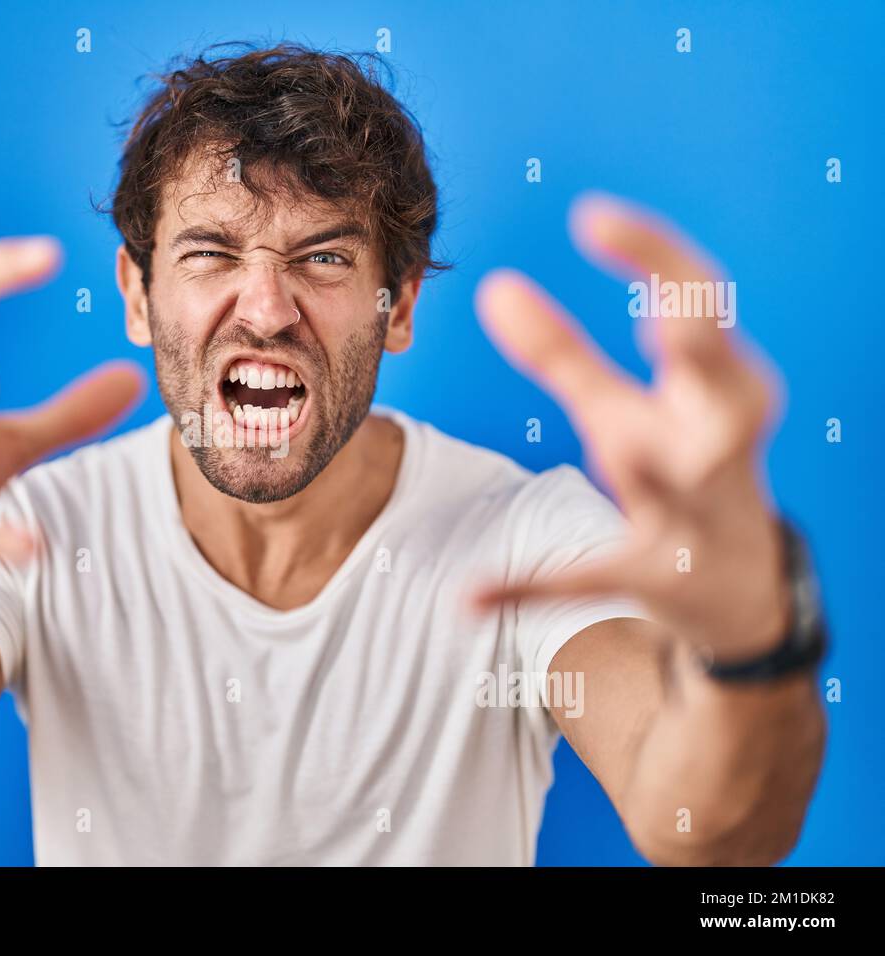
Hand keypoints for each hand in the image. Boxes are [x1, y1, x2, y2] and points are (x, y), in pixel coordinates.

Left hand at [471, 193, 790, 663]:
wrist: (739, 590)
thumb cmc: (680, 468)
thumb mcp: (619, 410)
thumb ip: (560, 352)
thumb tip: (494, 287)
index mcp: (714, 386)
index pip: (701, 302)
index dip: (654, 255)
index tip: (589, 216)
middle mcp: (719, 441)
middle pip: (729, 387)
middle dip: (706, 351)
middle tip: (668, 315)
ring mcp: (698, 513)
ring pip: (686, 485)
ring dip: (659, 467)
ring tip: (629, 450)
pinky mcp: (658, 575)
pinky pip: (594, 577)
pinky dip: (532, 587)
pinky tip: (467, 598)